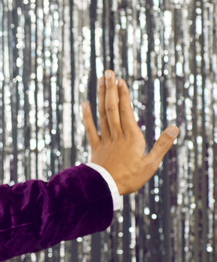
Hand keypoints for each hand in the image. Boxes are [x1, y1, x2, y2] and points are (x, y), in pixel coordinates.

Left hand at [81, 70, 178, 195]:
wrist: (105, 189)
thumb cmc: (130, 178)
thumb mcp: (151, 163)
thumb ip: (162, 145)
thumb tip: (175, 128)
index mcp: (131, 137)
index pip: (126, 111)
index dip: (123, 95)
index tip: (120, 80)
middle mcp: (117, 135)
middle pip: (112, 108)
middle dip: (110, 89)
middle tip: (108, 72)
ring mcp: (105, 140)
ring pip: (102, 114)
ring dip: (101, 97)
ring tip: (100, 81)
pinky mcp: (96, 147)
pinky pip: (90, 129)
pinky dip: (87, 116)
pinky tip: (85, 104)